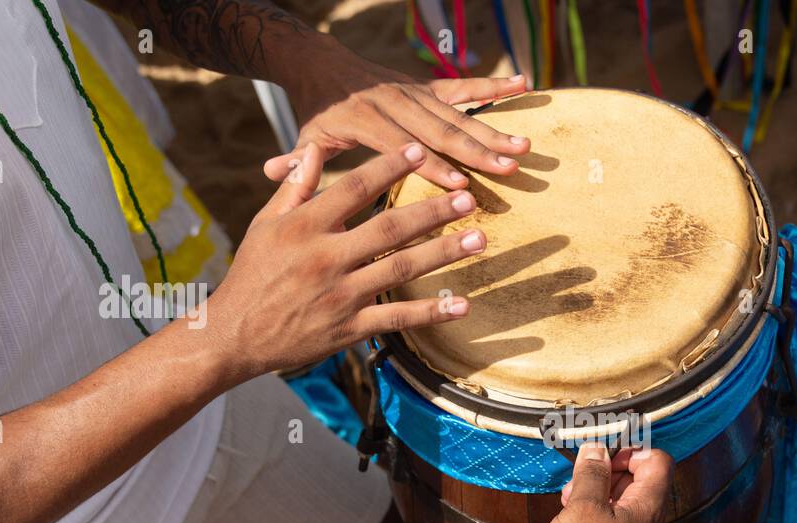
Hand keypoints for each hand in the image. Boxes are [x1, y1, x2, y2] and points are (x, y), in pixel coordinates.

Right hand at [200, 141, 483, 383]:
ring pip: (400, 269)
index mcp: (304, 226)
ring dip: (443, 254)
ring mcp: (340, 295)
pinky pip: (397, 319)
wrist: (234, 334)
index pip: (354, 188)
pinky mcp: (349, 328)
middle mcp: (325, 257)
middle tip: (468, 198)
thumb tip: (316, 149)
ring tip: (478, 240)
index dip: (389, 168)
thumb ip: (295, 188)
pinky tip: (462, 304)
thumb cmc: (253, 273)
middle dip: (432, 212)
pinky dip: (431, 312)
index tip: (420, 151)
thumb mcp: (265, 224)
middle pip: (389, 228)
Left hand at [267, 41, 531, 189]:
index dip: (431, 166)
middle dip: (477, 150)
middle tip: (509, 167)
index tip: (460, 186)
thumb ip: (297, 160)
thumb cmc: (316, 111)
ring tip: (524, 146)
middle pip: (440, 129)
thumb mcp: (305, 135)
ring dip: (493, 130)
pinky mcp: (426, 85)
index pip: (403, 147)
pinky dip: (494, 86)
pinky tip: (524, 85)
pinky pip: (464, 86)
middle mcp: (395, 102)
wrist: (320, 63)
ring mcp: (414, 92)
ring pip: (458, 113)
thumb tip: (272, 171)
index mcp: (366, 119)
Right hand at [536, 444, 673, 522]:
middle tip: (577, 482)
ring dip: (596, 496)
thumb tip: (596, 450)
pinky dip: (594, 519)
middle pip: (639, 482)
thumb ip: (591, 475)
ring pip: (622, 506)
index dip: (631, 451)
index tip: (601, 458)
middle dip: (606, 474)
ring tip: (568, 504)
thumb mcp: (582, 508)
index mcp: (649, 509)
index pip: (658, 461)